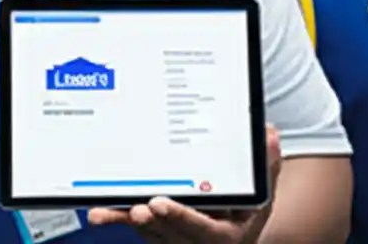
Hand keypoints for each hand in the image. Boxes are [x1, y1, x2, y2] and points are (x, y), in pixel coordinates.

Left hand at [88, 125, 283, 243]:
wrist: (233, 232)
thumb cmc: (245, 210)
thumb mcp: (263, 191)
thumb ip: (266, 165)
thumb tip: (269, 134)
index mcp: (224, 234)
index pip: (202, 230)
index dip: (179, 216)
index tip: (158, 203)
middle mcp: (195, 241)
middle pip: (169, 233)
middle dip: (150, 219)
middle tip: (136, 205)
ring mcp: (173, 238)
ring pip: (148, 231)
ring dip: (126, 220)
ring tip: (105, 212)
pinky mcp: (156, 231)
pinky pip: (134, 226)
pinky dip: (116, 218)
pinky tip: (98, 213)